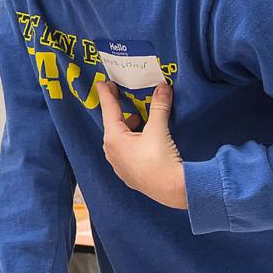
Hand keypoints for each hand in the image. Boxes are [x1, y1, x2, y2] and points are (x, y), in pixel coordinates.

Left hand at [99, 81, 187, 208]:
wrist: (171, 189)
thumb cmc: (160, 160)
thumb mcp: (158, 129)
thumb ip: (159, 106)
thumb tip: (162, 88)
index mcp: (113, 139)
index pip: (109, 110)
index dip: (106, 94)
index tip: (101, 83)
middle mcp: (111, 152)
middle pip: (114, 125)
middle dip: (120, 111)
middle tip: (124, 97)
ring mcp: (119, 165)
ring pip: (121, 139)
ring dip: (129, 127)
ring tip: (140, 119)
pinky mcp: (129, 174)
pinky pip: (127, 151)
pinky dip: (133, 141)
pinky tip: (144, 140)